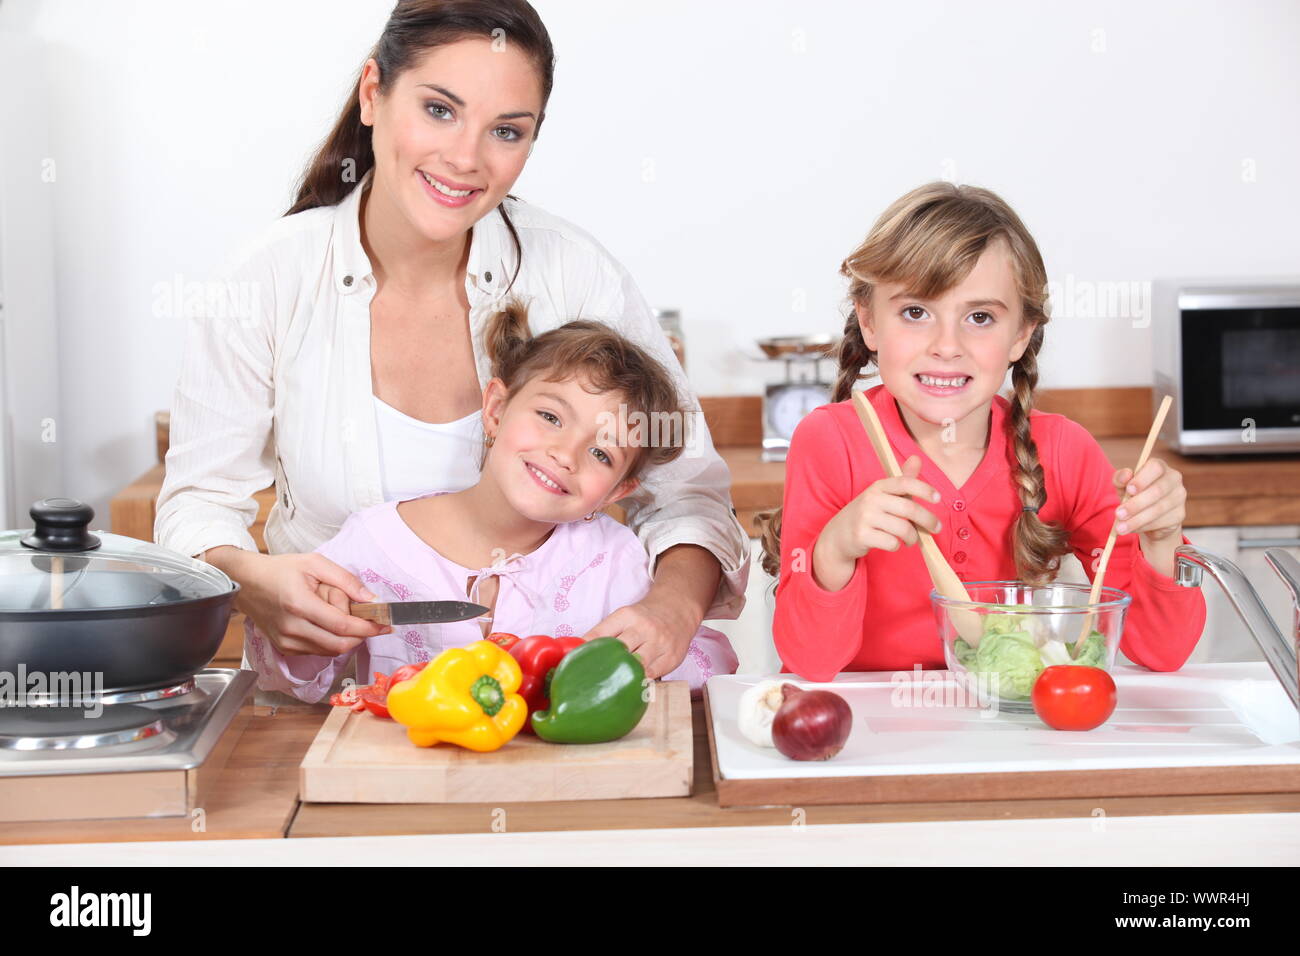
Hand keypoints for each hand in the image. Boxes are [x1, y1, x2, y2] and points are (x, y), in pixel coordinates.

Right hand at [209, 548, 391, 656]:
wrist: (246, 582)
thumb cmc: (279, 570)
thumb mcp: (315, 563)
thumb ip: (346, 581)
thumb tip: (372, 599)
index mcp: (300, 604)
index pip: (343, 626)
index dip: (368, 628)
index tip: (385, 624)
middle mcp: (292, 627)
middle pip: (340, 644)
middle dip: (361, 635)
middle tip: (368, 619)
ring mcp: (286, 641)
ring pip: (330, 650)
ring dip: (344, 636)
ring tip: (336, 612)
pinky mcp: (284, 648)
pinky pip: (318, 651)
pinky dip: (330, 640)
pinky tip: (325, 622)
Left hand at [581, 594, 696, 679]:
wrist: (678, 609)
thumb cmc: (644, 617)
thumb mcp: (624, 616)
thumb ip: (603, 633)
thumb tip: (575, 651)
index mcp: (626, 616)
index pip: (600, 634)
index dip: (585, 650)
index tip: (572, 664)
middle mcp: (643, 628)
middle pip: (619, 651)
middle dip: (603, 667)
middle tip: (589, 682)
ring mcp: (659, 644)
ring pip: (637, 666)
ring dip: (622, 677)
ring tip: (609, 689)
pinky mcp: (671, 658)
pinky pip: (652, 675)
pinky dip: (639, 682)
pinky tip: (629, 688)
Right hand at [819, 454, 942, 566]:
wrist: (838, 535)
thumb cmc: (867, 514)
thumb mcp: (882, 495)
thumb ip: (903, 480)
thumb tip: (917, 458)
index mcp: (878, 487)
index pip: (904, 483)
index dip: (924, 489)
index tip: (938, 498)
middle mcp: (871, 499)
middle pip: (909, 509)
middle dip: (928, 520)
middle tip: (936, 528)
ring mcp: (865, 517)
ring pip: (903, 529)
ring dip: (913, 537)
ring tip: (911, 539)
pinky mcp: (862, 535)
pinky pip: (892, 543)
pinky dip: (897, 546)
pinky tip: (893, 543)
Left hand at [1112, 458, 1186, 541]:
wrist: (1148, 515)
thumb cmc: (1134, 494)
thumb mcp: (1123, 486)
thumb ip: (1121, 478)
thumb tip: (1125, 475)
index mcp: (1159, 467)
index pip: (1155, 467)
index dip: (1142, 479)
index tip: (1129, 490)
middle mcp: (1173, 479)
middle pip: (1157, 490)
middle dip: (1135, 504)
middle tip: (1118, 514)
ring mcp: (1179, 497)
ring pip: (1158, 509)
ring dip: (1137, 519)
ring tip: (1120, 527)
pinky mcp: (1179, 515)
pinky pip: (1161, 522)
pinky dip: (1143, 526)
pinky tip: (1132, 529)